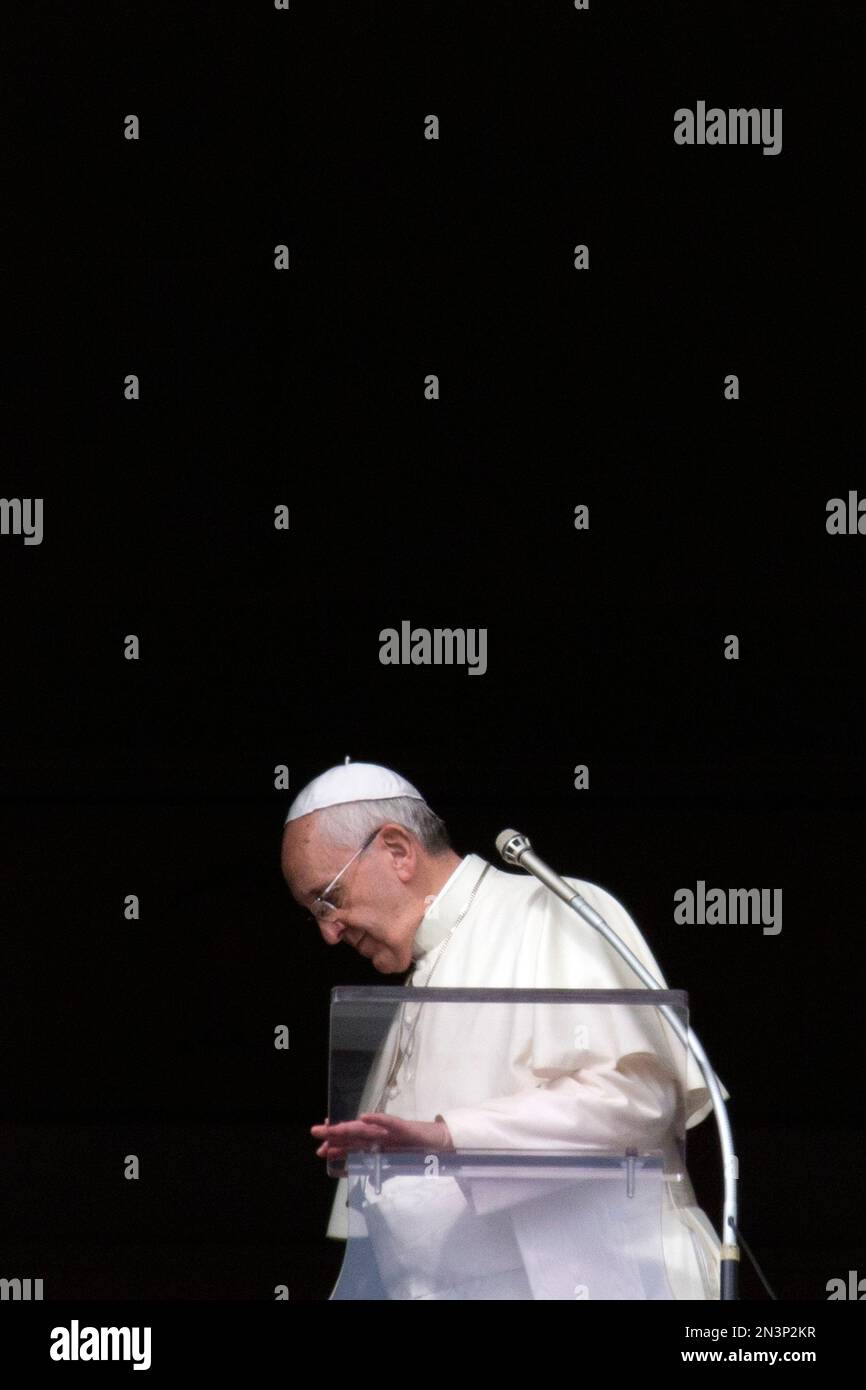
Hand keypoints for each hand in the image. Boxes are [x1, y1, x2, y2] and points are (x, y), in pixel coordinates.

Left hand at [310, 1112, 454, 1163]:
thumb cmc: (416, 1151)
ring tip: (332, 1127)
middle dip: (334, 1134)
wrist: (441, 1144)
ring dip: (349, 1127)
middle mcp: (381, 1135)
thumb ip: (373, 1165)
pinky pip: (389, 1123)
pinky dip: (378, 1119)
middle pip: (354, 1134)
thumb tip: (351, 1171)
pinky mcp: (404, 1129)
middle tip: (315, 1132)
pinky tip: (365, 1117)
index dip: (337, 1143)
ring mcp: (391, 1131)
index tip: (321, 1149)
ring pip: (366, 1128)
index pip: (353, 1142)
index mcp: (377, 1143)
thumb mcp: (391, 1161)